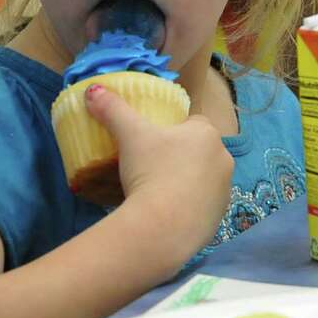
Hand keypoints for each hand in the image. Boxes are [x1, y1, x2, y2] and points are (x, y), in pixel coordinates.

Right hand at [85, 84, 232, 266]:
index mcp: (207, 134)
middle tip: (153, 167)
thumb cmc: (150, 171)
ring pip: (205, 178)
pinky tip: (170, 212)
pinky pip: (205, 204)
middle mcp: (224, 158)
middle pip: (201, 150)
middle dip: (183, 156)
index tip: (155, 142)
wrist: (162, 227)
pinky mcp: (220, 216)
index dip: (175, 130)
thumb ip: (113, 110)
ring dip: (189, 181)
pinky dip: (191, 206)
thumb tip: (92, 90)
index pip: (194, 123)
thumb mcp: (129, 136)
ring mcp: (225, 189)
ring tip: (159, 191)